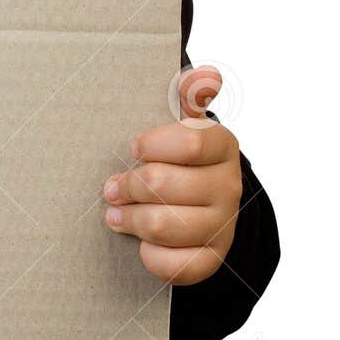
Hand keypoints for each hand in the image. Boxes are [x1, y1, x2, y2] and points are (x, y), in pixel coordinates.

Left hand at [102, 66, 243, 285]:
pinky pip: (176, 265)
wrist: (199, 205)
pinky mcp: (212, 259)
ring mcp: (223, 225)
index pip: (191, 143)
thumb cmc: (175, 158)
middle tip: (110, 188)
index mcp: (222, 146)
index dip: (152, 146)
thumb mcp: (180, 122)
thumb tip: (206, 74)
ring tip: (115, 214)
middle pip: (164, 185)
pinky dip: (150, 256)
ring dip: (130, 220)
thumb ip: (188, 94)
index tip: (132, 147)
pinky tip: (141, 244)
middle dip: (128, 186)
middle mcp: (228, 186)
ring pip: (163, 225)